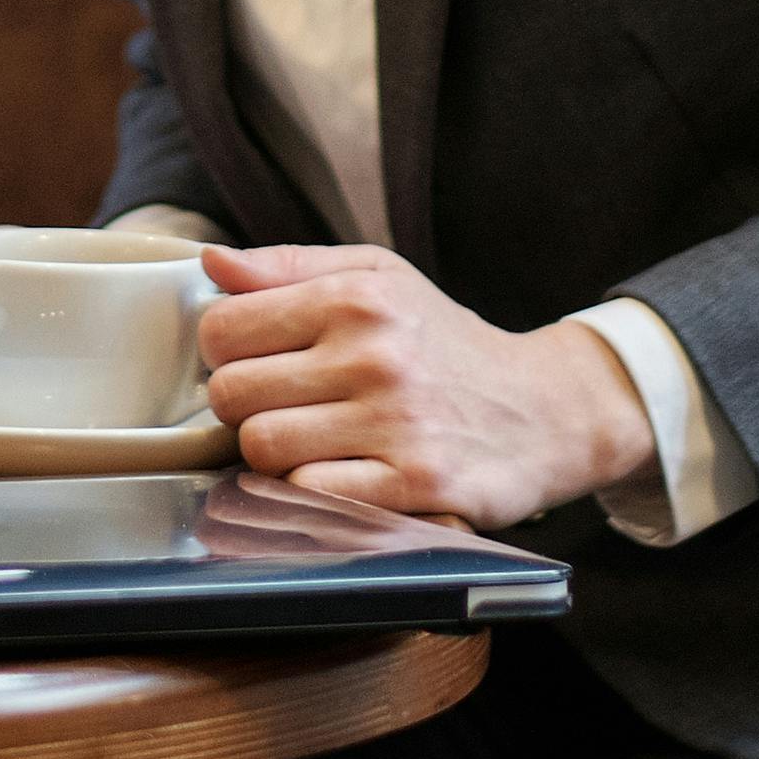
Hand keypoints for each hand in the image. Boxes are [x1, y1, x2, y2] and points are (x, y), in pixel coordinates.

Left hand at [196, 243, 654, 530]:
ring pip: (262, 448)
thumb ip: (290, 266)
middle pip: (231, 394)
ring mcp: (397, 424)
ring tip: (311, 441)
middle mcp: (376, 356)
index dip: (225, 350)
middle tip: (284, 406)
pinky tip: (341, 474)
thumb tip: (211, 264)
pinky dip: (311, 491)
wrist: (547, 409)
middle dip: (244, 405)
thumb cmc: (446, 342)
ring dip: (274, 453)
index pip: (222, 328)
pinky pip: (311, 494)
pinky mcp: (416, 487)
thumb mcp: (381, 278)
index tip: (256, 360)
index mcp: (358, 298)